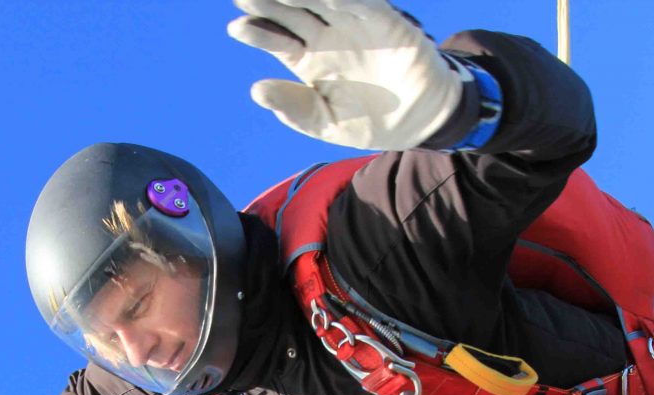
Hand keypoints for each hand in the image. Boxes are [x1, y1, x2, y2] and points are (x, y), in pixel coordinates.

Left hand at [227, 0, 462, 149]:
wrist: (418, 119)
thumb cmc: (367, 121)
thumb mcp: (325, 123)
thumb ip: (294, 107)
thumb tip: (256, 90)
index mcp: (307, 59)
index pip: (275, 39)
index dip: (257, 31)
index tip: (235, 27)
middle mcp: (324, 35)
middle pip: (291, 10)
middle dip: (269, 0)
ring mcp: (351, 23)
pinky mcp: (382, 18)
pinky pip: (362, 2)